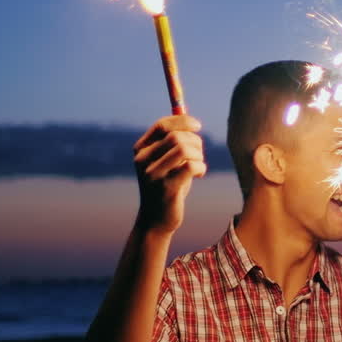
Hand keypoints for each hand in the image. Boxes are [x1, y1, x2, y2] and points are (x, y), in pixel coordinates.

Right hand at [132, 115, 205, 233]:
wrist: (155, 219)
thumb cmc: (166, 186)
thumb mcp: (166, 162)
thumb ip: (174, 143)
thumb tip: (191, 122)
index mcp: (140, 149)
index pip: (162, 125)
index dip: (182, 121)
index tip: (198, 126)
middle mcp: (143, 160)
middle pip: (176, 137)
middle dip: (195, 142)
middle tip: (199, 154)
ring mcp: (153, 174)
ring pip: (184, 150)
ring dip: (198, 155)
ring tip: (198, 165)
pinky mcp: (166, 188)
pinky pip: (191, 166)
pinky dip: (201, 167)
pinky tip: (199, 174)